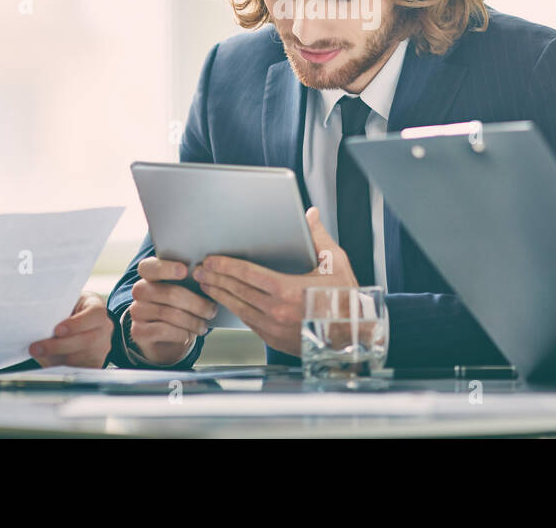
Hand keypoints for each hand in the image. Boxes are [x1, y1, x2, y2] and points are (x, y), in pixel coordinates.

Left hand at [29, 290, 114, 367]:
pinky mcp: (95, 363)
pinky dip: (62, 366)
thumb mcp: (66, 304)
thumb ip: (58, 311)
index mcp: (97, 310)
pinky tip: (49, 361)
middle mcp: (104, 329)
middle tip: (36, 348)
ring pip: (82, 358)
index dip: (76, 324)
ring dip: (57, 358)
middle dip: (59, 346)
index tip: (57, 330)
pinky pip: (79, 369)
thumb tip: (38, 320)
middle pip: (87, 340)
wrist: (80, 324)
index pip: (95, 315)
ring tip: (38, 353)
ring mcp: (101, 348)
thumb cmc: (70, 311)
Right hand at [124, 257, 219, 365]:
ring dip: (192, 322)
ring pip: (170, 314)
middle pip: (169, 293)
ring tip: (203, 326)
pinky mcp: (138, 331)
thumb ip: (191, 281)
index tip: (185, 270)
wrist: (166, 340)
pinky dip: (181, 334)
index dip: (166, 267)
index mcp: (150, 274)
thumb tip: (207, 276)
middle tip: (211, 311)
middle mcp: (140, 290)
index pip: (150, 266)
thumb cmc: (180, 309)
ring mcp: (136, 311)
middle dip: (196, 304)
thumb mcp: (185, 292)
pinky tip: (188, 335)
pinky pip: (164, 330)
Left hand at [194, 206, 356, 355]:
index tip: (211, 260)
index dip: (225, 266)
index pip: (247, 275)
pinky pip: (248, 322)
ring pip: (238, 309)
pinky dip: (235, 310)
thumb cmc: (346, 299)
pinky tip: (229, 302)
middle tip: (200, 270)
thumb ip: (318, 237)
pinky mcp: (274, 340)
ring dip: (220, 295)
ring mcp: (274, 329)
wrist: (354, 335)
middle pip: (237, 291)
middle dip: (215, 279)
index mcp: (289, 290)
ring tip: (207, 284)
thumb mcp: (335, 263)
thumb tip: (310, 214)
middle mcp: (277, 312)